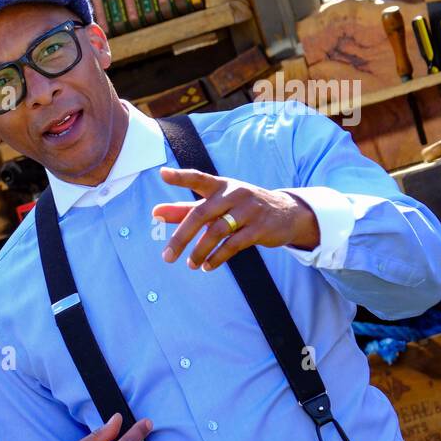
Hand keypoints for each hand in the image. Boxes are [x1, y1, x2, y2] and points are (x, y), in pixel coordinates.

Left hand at [152, 167, 319, 271]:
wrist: (285, 213)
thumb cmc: (240, 207)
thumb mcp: (214, 205)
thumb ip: (184, 209)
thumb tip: (155, 213)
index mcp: (220, 186)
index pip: (198, 178)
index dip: (180, 177)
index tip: (162, 174)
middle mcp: (233, 194)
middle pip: (201, 214)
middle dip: (181, 237)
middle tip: (167, 257)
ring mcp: (248, 210)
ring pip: (217, 232)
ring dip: (200, 251)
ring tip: (190, 265)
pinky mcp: (259, 228)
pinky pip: (234, 245)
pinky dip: (218, 257)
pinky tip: (208, 266)